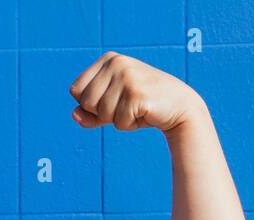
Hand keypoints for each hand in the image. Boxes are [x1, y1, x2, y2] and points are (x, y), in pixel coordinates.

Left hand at [68, 51, 202, 132]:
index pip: (75, 90)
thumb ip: (89, 113)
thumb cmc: (141, 106)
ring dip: (117, 120)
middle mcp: (116, 63)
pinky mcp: (136, 93)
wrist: (180, 106)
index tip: (112, 99)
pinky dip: (129, 125)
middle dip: (102, 114)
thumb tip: (74, 115)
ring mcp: (127, 76)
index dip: (89, 104)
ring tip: (136, 108)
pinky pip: (118, 122)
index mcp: (108, 60)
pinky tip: (144, 113)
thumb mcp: (111, 108)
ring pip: (101, 114)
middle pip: (86, 103)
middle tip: (125, 106)